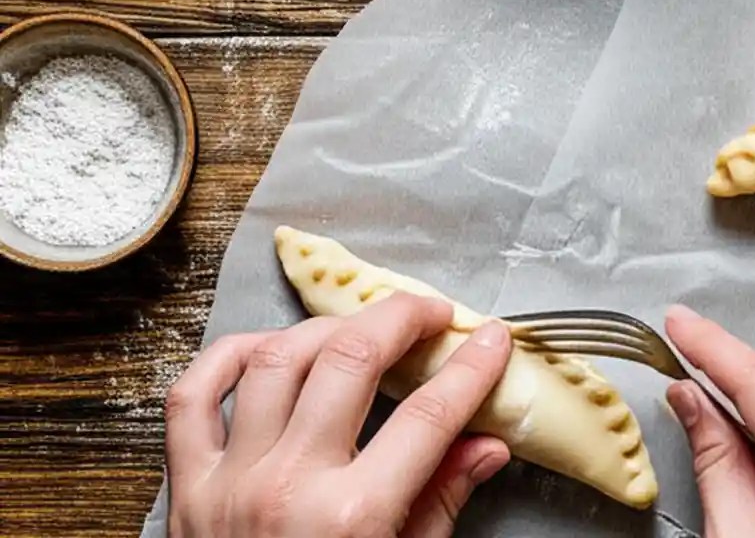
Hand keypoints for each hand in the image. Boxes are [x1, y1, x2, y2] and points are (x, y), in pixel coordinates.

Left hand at [165, 292, 512, 537]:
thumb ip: (440, 502)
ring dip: (324, 331)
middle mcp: (288, 486)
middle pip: (350, 360)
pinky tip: (269, 348)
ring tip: (359, 329)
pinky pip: (192, 396)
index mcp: (352, 517)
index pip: (429, 415)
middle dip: (400, 319)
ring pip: (274, 360)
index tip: (492, 340)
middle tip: (431, 313)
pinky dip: (229, 357)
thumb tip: (487, 445)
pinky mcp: (187, 486)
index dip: (470, 368)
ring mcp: (229, 480)